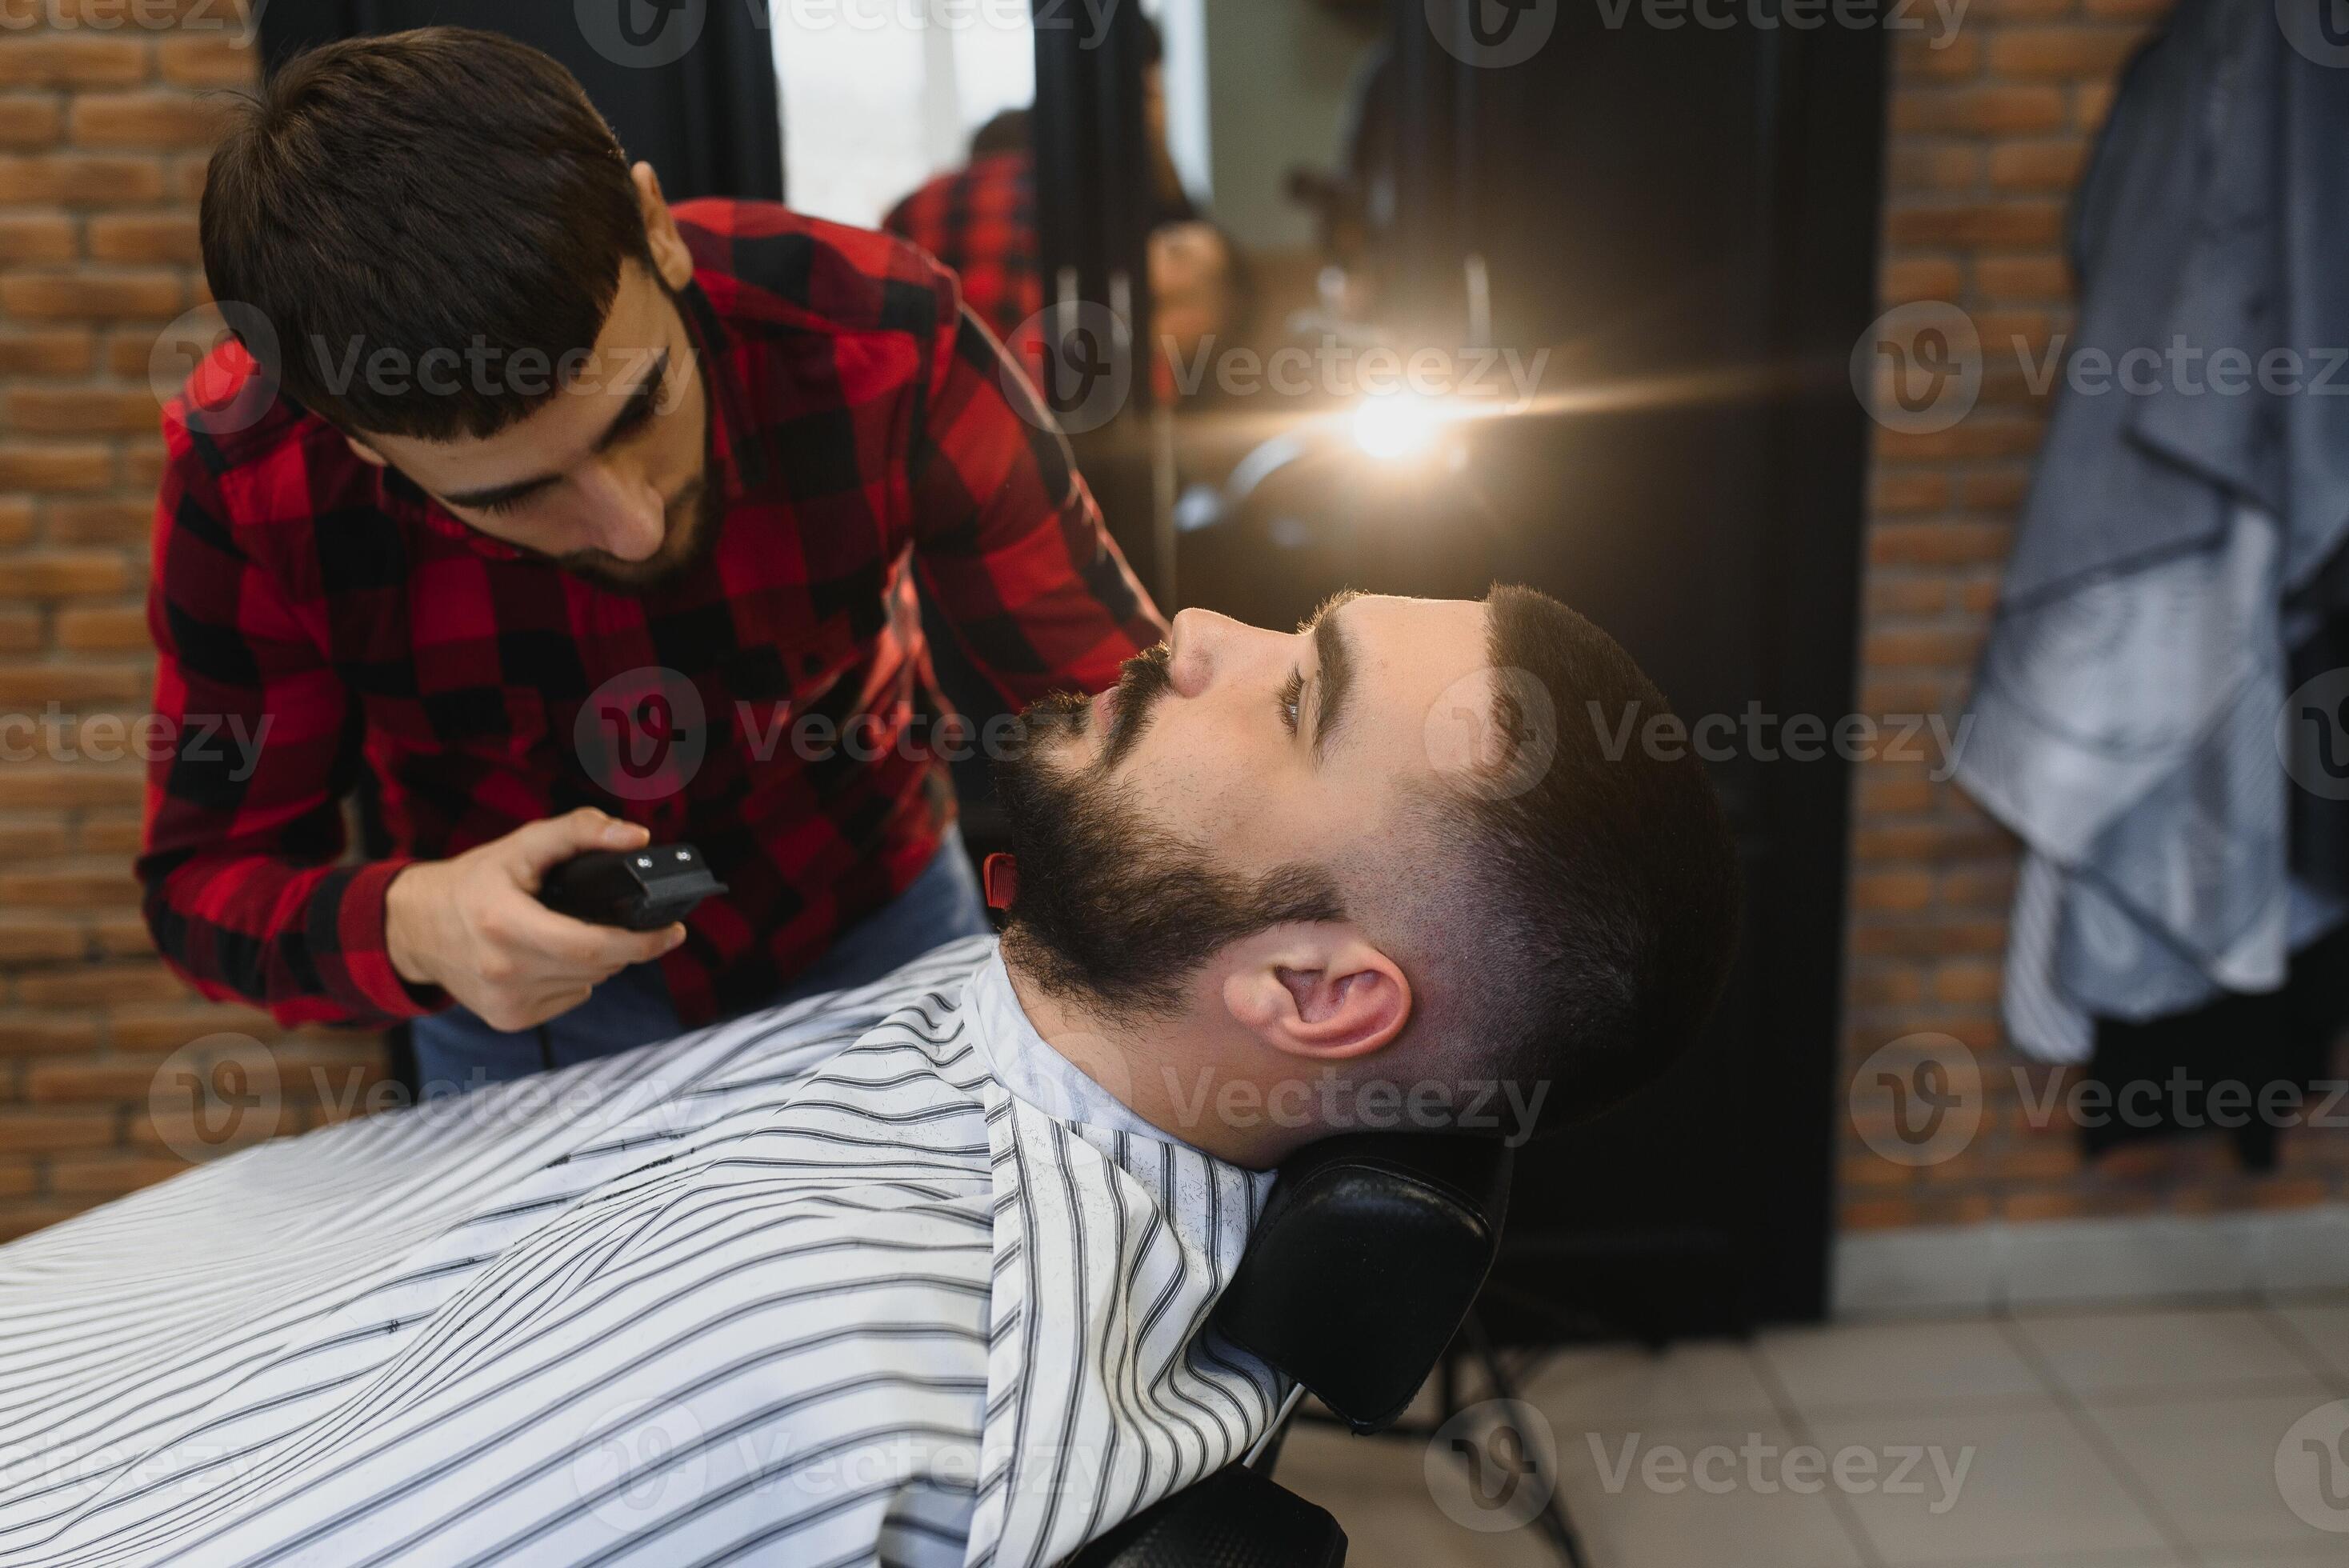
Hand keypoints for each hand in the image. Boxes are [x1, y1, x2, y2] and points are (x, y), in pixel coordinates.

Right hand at [385, 808, 686, 1032]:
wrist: (416, 927)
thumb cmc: (474, 881)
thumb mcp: (523, 844)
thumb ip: (581, 832)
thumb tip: (637, 838)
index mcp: (505, 924)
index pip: (591, 947)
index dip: (641, 942)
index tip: (674, 931)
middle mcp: (504, 970)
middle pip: (598, 967)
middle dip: (626, 945)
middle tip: (634, 924)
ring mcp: (506, 1001)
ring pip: (588, 984)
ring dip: (600, 961)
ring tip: (577, 930)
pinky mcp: (509, 1019)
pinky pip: (569, 998)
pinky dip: (575, 978)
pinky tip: (553, 956)